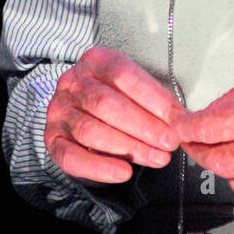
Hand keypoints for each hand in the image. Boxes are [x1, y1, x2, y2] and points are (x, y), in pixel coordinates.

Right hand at [45, 46, 183, 183]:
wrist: (84, 110)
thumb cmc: (118, 97)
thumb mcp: (134, 88)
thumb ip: (154, 100)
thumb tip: (180, 121)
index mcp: (94, 61)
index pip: (123, 75)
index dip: (152, 98)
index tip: (176, 118)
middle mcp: (71, 83)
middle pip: (106, 104)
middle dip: (143, 126)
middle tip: (169, 142)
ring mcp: (59, 111)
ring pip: (90, 130)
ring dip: (128, 148)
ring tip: (156, 158)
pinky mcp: (52, 139)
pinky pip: (72, 157)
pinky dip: (99, 167)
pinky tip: (123, 172)